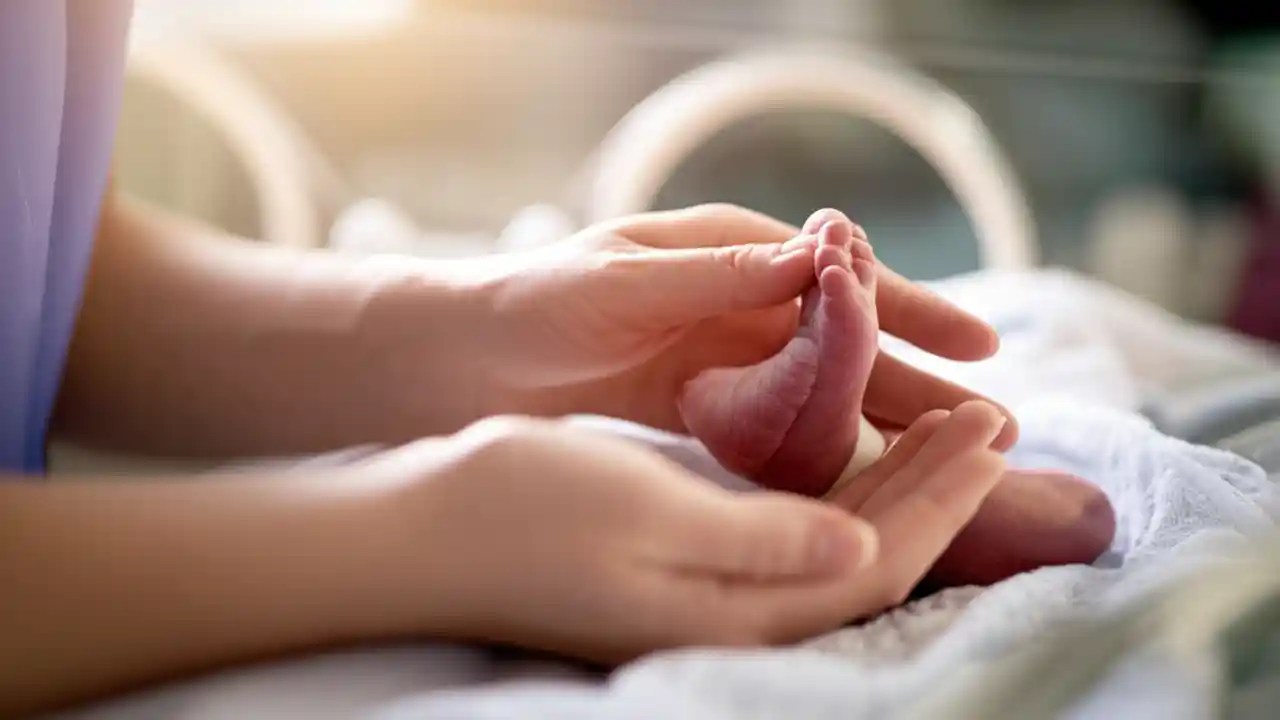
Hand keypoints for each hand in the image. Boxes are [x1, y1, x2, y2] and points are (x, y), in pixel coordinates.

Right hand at [361, 408, 1004, 662]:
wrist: (420, 531)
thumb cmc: (520, 509)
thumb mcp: (642, 513)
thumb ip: (758, 541)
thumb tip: (862, 550)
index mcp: (728, 610)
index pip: (871, 561)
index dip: (939, 497)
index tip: (988, 427)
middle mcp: (727, 617)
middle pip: (865, 559)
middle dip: (935, 490)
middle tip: (992, 418)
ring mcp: (702, 600)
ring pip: (832, 546)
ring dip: (891, 486)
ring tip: (942, 429)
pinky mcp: (680, 572)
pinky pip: (787, 535)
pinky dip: (833, 490)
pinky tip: (849, 454)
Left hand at [474, 204, 1015, 446]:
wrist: (459, 360)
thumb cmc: (532, 302)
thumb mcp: (624, 280)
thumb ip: (718, 276)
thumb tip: (820, 259)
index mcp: (728, 255)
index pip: (839, 280)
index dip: (911, 311)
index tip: (978, 345)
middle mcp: (739, 306)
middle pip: (849, 346)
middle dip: (920, 381)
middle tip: (996, 423)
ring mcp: (724, 364)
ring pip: (824, 395)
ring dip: (885, 424)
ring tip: (951, 460)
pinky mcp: (702, 416)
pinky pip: (778, 435)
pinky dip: (821, 455)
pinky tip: (862, 485)